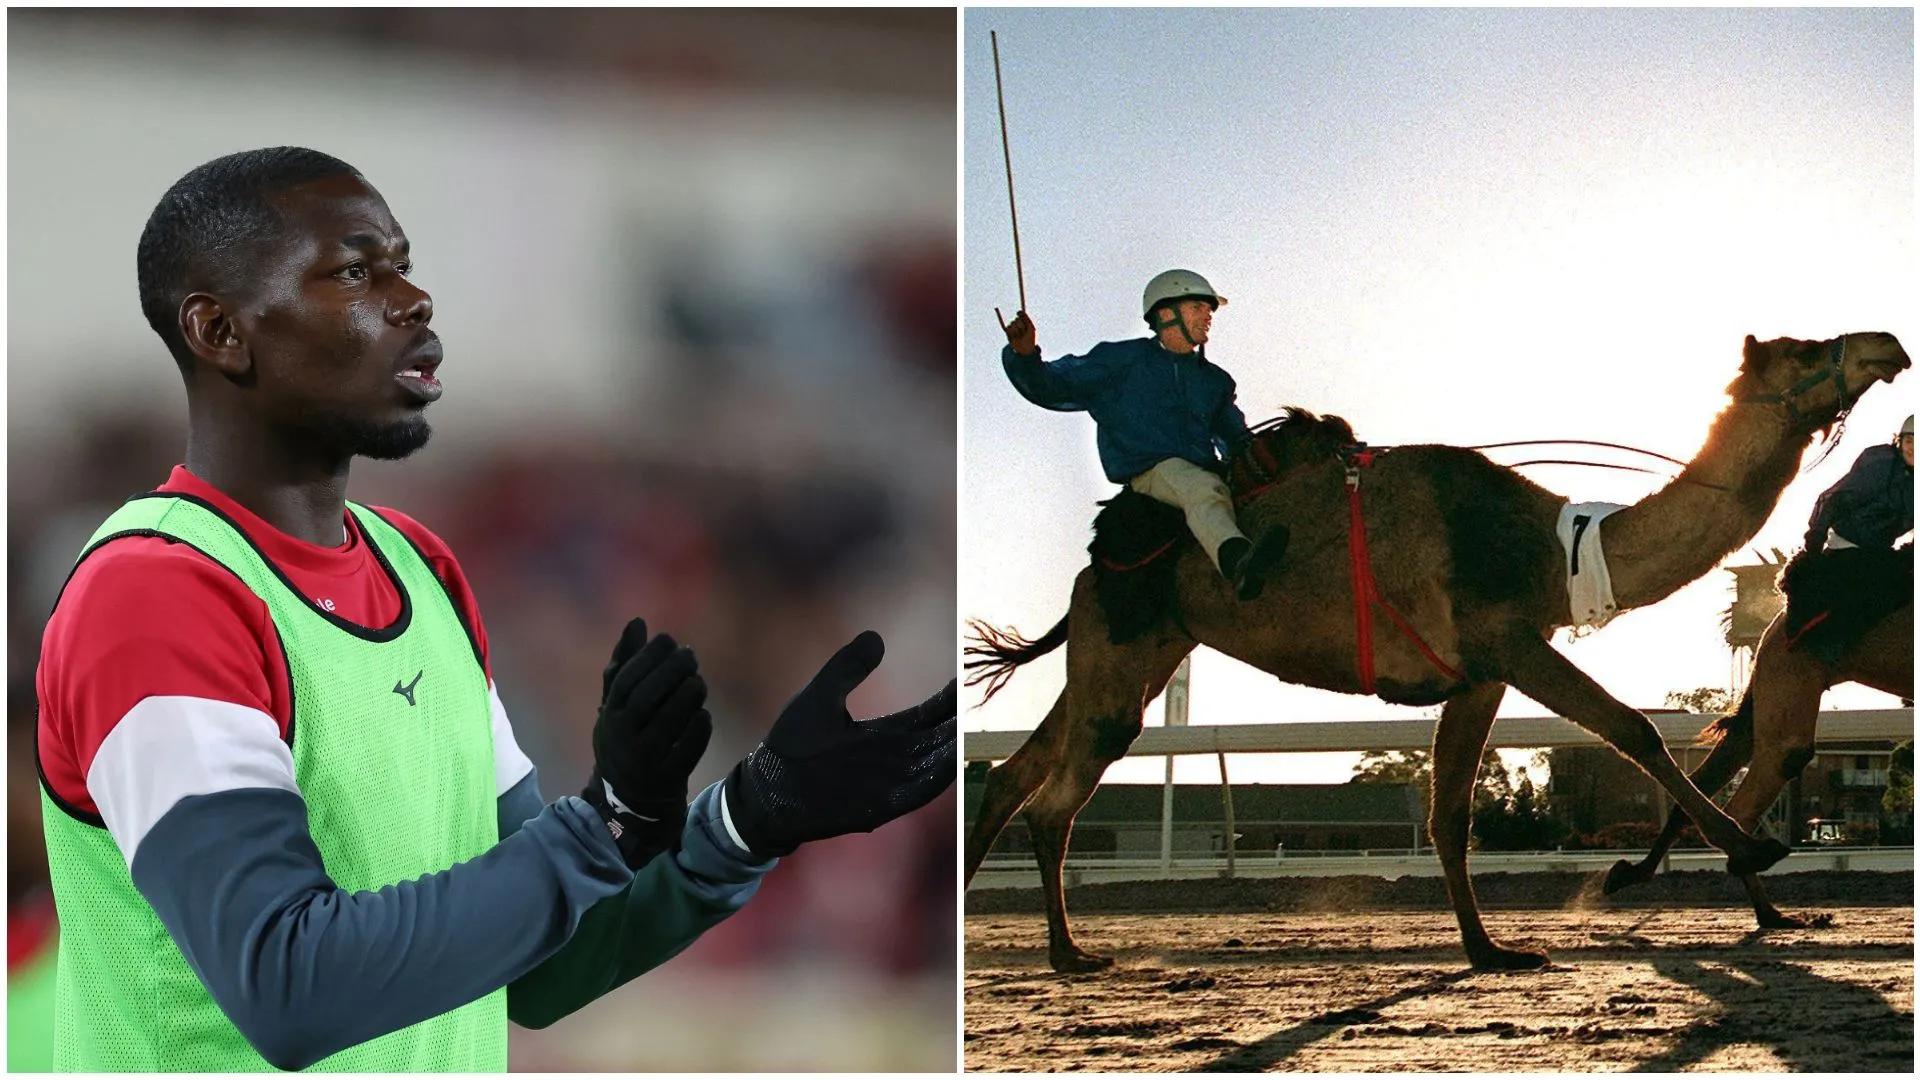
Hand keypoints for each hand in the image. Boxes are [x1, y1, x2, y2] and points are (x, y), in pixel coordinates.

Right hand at [580, 618, 712, 869]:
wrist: (629, 796)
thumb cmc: (627, 735)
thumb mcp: (619, 703)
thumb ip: (626, 662)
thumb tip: (637, 621)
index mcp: (609, 715)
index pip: (625, 681)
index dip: (647, 657)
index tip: (668, 640)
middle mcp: (621, 737)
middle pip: (647, 698)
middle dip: (671, 672)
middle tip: (690, 655)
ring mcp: (644, 760)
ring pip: (669, 722)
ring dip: (688, 696)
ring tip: (698, 681)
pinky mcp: (667, 778)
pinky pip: (687, 749)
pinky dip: (698, 728)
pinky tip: (703, 714)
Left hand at [723, 632, 955, 857]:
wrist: (767, 792)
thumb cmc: (789, 747)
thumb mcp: (820, 697)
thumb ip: (847, 669)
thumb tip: (876, 636)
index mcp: (885, 736)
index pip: (929, 715)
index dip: (951, 700)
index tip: (969, 678)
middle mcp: (894, 760)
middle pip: (940, 738)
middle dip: (962, 722)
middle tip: (988, 700)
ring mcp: (889, 785)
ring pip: (935, 765)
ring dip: (955, 748)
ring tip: (974, 726)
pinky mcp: (880, 806)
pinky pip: (916, 792)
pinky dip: (936, 776)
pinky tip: (953, 759)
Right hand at [1004, 310, 1036, 355]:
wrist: (1026, 349)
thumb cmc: (1031, 338)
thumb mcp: (1031, 328)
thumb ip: (1026, 318)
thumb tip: (1018, 311)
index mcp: (1025, 321)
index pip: (1020, 313)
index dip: (1021, 316)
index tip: (1023, 320)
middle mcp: (1018, 323)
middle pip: (1016, 320)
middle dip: (1021, 326)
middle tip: (1024, 333)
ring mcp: (1013, 328)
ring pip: (1012, 324)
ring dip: (1017, 331)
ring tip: (1020, 337)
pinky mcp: (1008, 333)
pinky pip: (1008, 329)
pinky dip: (1013, 334)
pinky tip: (1016, 338)